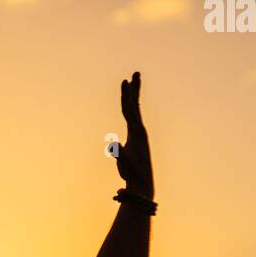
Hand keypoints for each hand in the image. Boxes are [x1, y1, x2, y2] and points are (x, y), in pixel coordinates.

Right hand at [116, 71, 153, 199]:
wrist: (141, 183)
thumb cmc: (132, 173)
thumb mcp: (125, 163)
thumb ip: (120, 152)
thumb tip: (114, 144)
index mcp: (136, 132)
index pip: (130, 109)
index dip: (127, 95)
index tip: (126, 81)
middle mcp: (139, 129)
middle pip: (135, 105)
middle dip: (134, 89)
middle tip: (136, 73)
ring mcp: (138, 133)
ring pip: (135, 111)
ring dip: (134, 97)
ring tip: (133, 83)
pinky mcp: (136, 139)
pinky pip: (133, 119)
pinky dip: (131, 109)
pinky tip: (131, 106)